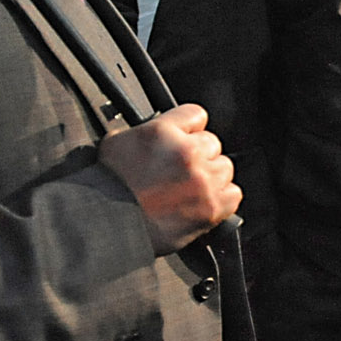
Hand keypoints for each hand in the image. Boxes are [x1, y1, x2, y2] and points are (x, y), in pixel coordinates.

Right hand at [98, 103, 240, 252]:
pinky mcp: (211, 208)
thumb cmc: (107, 188)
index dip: (189, 129)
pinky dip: (222, 199)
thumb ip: (145, 131)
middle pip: (212, 143)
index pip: (196, 115)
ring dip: (210, 177)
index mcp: (163, 132)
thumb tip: (158, 131)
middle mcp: (187, 152)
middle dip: (198, 156)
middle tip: (180, 172)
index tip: (185, 139)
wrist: (108, 226)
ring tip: (189, 189)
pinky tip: (202, 202)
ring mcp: (202, 181)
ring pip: (224, 168)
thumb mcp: (117, 142)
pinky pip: (233, 195)